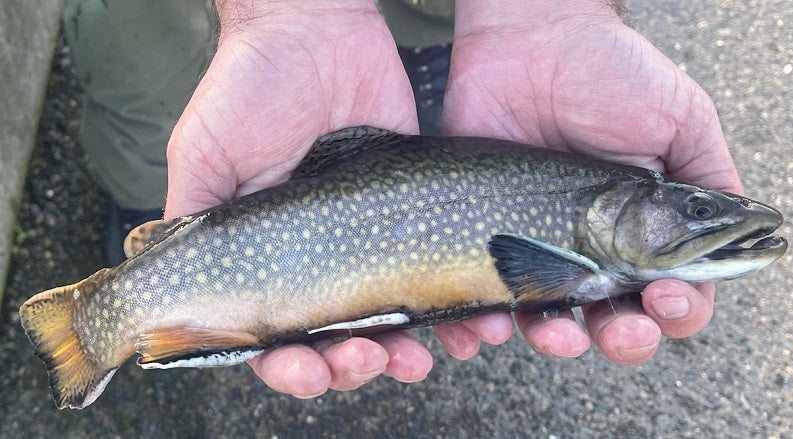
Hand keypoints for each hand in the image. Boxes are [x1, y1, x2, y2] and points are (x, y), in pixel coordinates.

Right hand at [164, 1, 431, 396]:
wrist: (316, 29)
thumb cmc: (247, 89)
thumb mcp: (203, 156)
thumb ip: (191, 223)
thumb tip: (169, 297)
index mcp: (264, 257)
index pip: (272, 336)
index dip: (287, 366)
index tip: (304, 370)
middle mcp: (316, 258)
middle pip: (333, 341)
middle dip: (347, 366)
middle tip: (364, 362)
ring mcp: (367, 240)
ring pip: (387, 321)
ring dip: (398, 353)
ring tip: (413, 361)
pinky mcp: (411, 214)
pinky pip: (433, 274)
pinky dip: (449, 311)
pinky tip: (465, 329)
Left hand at [440, 0, 740, 364]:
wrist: (528, 40)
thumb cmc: (610, 73)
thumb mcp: (679, 120)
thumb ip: (708, 183)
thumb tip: (749, 240)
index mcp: (646, 231)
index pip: (670, 294)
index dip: (676, 309)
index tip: (664, 295)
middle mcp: (594, 248)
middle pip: (614, 320)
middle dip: (622, 338)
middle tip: (619, 329)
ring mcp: (537, 247)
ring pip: (551, 320)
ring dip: (558, 341)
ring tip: (558, 333)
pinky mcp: (487, 238)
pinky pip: (486, 294)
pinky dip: (487, 322)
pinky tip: (490, 324)